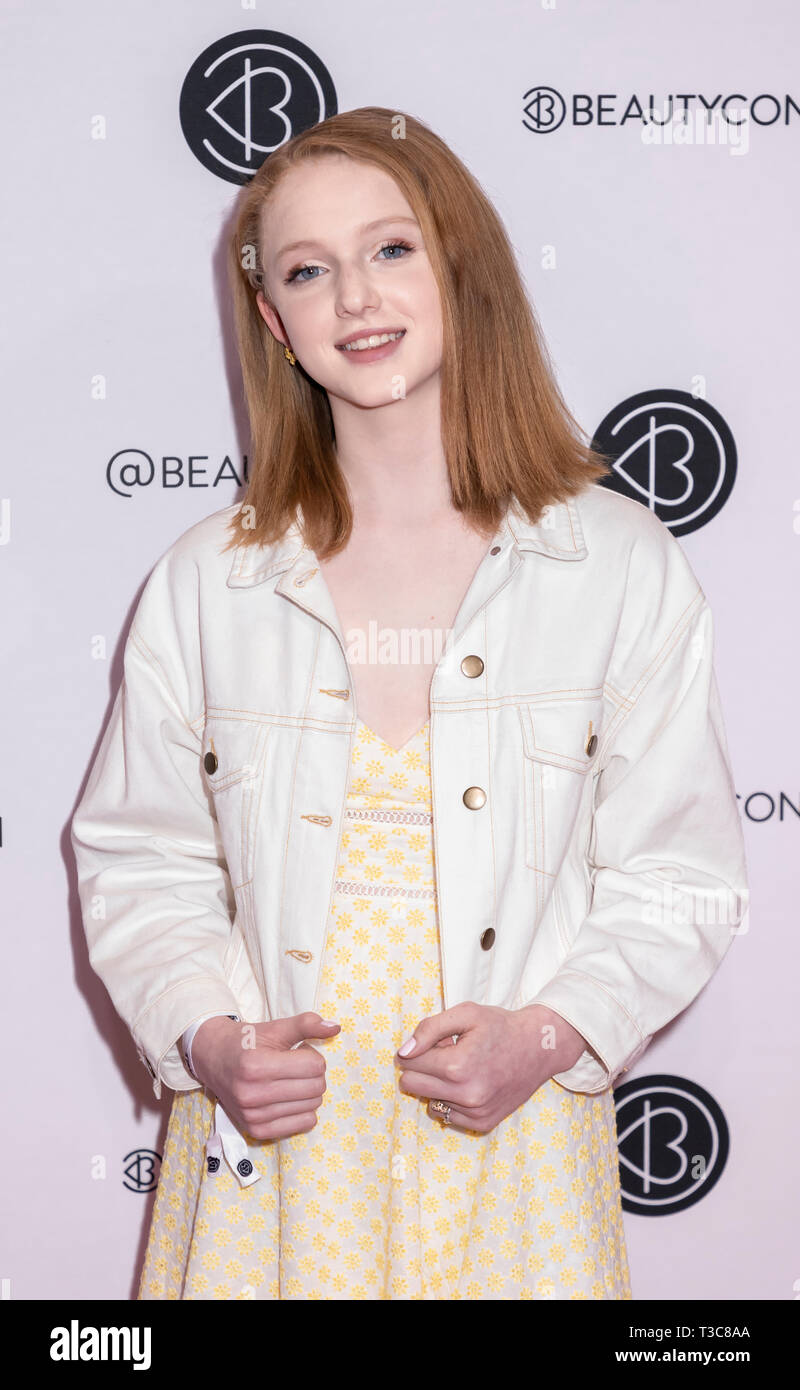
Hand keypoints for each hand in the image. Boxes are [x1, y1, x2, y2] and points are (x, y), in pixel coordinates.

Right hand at [190, 1011, 340, 1140]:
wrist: (213, 1058)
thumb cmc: (246, 1041)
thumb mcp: (275, 1027)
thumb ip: (306, 1024)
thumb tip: (336, 1027)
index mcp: (257, 1066)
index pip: (315, 1066)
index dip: (312, 1054)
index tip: (298, 1050)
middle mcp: (253, 1094)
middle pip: (316, 1088)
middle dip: (313, 1073)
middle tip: (295, 1064)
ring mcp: (253, 1116)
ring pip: (313, 1106)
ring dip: (308, 1090)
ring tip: (288, 1079)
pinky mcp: (256, 1130)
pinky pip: (304, 1124)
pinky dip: (303, 1109)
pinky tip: (287, 1096)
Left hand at [395, 1002, 587, 1132]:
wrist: (539, 1048)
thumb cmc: (500, 1026)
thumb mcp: (465, 1014)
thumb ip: (428, 1029)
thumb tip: (403, 1053)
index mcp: (457, 1066)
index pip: (408, 1063)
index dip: (417, 1048)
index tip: (436, 1042)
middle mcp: (465, 1094)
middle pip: (411, 1086)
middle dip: (421, 1068)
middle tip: (445, 1054)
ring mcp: (474, 1112)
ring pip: (428, 1101)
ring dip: (437, 1085)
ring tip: (462, 1069)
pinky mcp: (482, 1123)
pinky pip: (445, 1115)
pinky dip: (450, 1100)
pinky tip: (470, 1084)